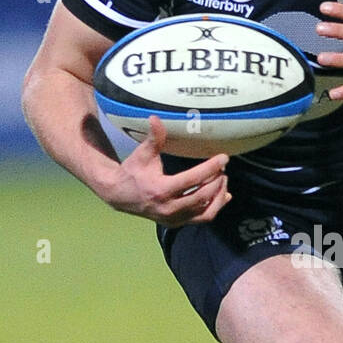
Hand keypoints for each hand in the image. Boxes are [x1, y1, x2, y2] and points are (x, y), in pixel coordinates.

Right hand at [101, 116, 230, 225]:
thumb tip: (155, 118)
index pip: (194, 179)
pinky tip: (223, 195)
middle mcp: (169, 207)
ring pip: (206, 212)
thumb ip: (153, 138)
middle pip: (203, 196)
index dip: (211, 168)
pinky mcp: (176, 223)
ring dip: (218, 196)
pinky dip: (215, 207)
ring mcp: (174, 218)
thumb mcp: (142, 154)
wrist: (119, 196)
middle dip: (217, 181)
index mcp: (161, 190)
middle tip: (223, 168)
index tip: (224, 158)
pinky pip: (202, 218)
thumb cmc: (132, 172)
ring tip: (223, 180)